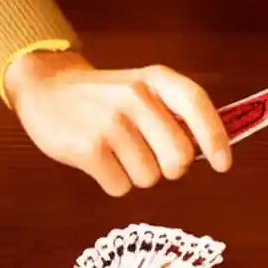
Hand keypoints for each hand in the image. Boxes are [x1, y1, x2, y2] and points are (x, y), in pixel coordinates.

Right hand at [4, 51, 231, 196]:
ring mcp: (111, 122)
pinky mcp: (88, 148)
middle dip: (169, 168)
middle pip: (179, 158)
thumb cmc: (102, 97)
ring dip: (135, 175)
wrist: (45, 88)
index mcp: (154, 80)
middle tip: (149, 157)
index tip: (222, 165)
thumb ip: (174, 113)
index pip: (196, 104)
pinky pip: (121, 187)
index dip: (215, 138)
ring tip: (116, 153)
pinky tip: (99, 161)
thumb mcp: (141, 89)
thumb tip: (210, 151)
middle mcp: (136, 97)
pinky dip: (113, 183)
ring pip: (149, 178)